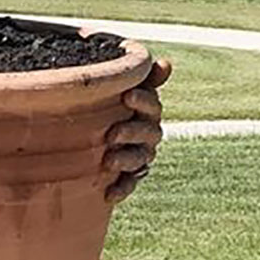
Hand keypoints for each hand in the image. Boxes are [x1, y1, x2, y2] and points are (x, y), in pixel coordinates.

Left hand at [104, 57, 169, 203]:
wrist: (92, 131)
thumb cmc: (109, 100)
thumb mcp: (122, 86)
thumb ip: (141, 75)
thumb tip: (167, 64)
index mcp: (147, 111)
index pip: (152, 106)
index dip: (143, 101)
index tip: (126, 96)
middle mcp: (148, 134)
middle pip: (149, 134)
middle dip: (132, 133)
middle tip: (112, 133)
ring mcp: (140, 155)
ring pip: (140, 159)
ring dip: (126, 160)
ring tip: (108, 161)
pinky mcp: (129, 174)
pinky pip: (130, 183)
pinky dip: (122, 189)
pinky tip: (109, 195)